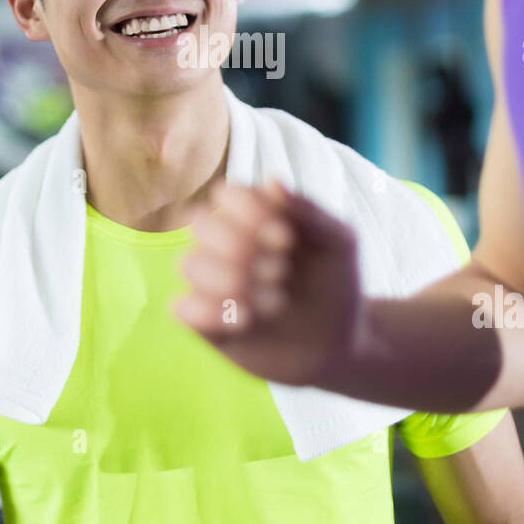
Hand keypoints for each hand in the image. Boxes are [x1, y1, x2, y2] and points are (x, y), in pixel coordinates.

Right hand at [175, 180, 362, 385]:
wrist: (343, 342)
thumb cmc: (337, 283)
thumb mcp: (339, 243)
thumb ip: (310, 212)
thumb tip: (272, 181)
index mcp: (253, 217)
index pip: (227, 194)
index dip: (249, 210)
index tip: (286, 237)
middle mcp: (226, 245)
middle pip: (200, 222)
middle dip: (239, 245)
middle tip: (282, 270)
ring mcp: (214, 284)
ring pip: (189, 263)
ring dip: (231, 279)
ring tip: (277, 302)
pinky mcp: (208, 324)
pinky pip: (181, 309)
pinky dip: (208, 312)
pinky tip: (248, 320)